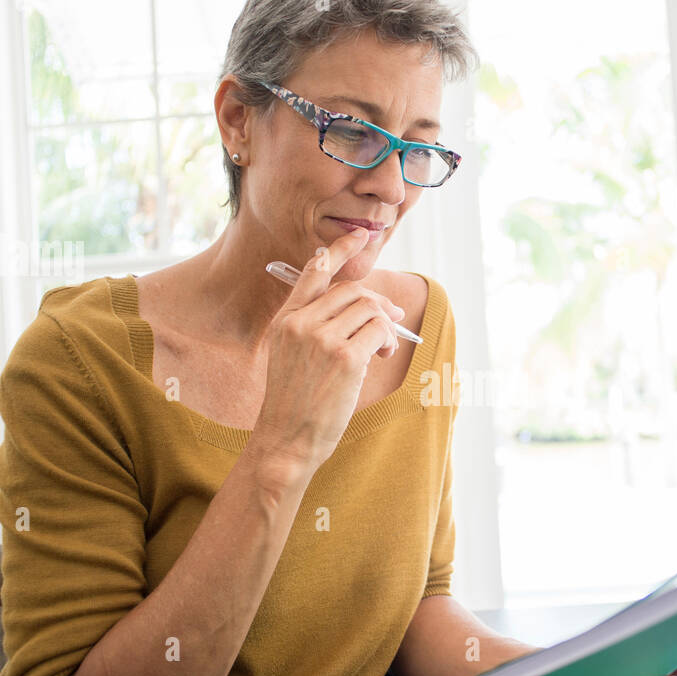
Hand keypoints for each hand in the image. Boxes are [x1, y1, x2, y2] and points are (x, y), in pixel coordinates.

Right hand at [250, 227, 404, 469]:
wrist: (286, 440)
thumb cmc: (295, 404)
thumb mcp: (293, 357)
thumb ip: (318, 329)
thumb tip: (372, 307)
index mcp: (285, 321)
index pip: (313, 272)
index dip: (340, 250)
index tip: (360, 235)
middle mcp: (300, 324)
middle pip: (352, 291)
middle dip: (378, 303)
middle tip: (391, 323)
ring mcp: (321, 339)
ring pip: (369, 309)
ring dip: (385, 326)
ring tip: (382, 349)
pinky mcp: (344, 358)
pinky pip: (379, 331)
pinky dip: (387, 340)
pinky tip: (382, 356)